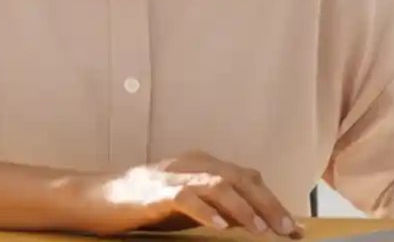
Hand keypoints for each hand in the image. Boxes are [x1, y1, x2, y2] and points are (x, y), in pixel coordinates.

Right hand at [70, 150, 303, 237]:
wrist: (101, 197)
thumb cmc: (147, 202)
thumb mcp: (192, 204)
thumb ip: (221, 207)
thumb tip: (256, 221)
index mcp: (205, 164)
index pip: (248, 178)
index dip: (273, 200)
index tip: (293, 227)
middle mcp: (195, 163)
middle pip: (241, 178)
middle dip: (268, 204)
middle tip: (287, 231)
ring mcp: (175, 175)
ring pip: (219, 184)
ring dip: (244, 208)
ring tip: (261, 231)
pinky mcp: (156, 192)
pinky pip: (187, 198)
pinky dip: (207, 212)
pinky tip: (221, 228)